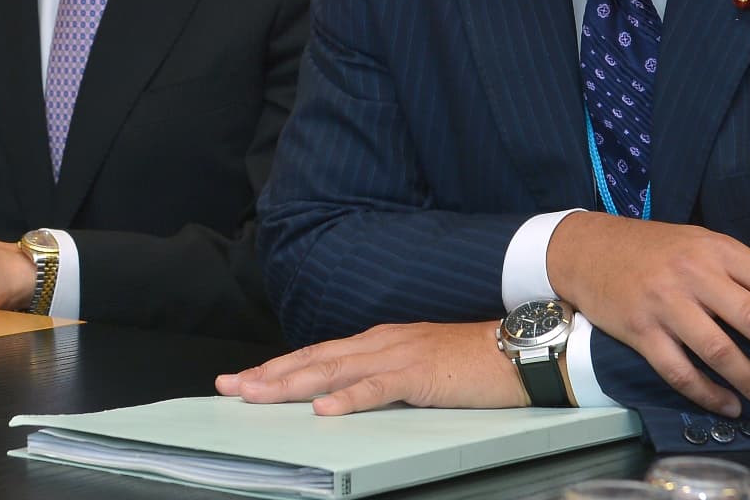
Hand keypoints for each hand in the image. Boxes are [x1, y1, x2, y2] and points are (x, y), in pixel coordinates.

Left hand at [215, 322, 523, 414]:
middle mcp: (382, 342)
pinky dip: (347, 397)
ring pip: (333, 369)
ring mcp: (399, 354)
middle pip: (314, 358)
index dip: (280, 366)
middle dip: (269, 373)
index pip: (318, 353)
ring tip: (257, 395)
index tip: (246, 379)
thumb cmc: (474, 363)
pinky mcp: (420, 372)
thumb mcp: (419, 368)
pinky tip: (323, 409)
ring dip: (291, 383)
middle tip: (231, 386)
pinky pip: (377, 387)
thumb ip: (385, 377)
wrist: (519, 350)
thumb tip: (350, 396)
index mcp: (380, 341)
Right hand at [547, 213, 749, 418]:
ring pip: (719, 350)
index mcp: (718, 250)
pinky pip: (679, 370)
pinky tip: (729, 407)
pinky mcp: (640, 331)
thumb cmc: (655, 248)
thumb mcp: (705, 243)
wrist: (588, 248)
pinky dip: (707, 393)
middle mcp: (693, 275)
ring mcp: (664, 304)